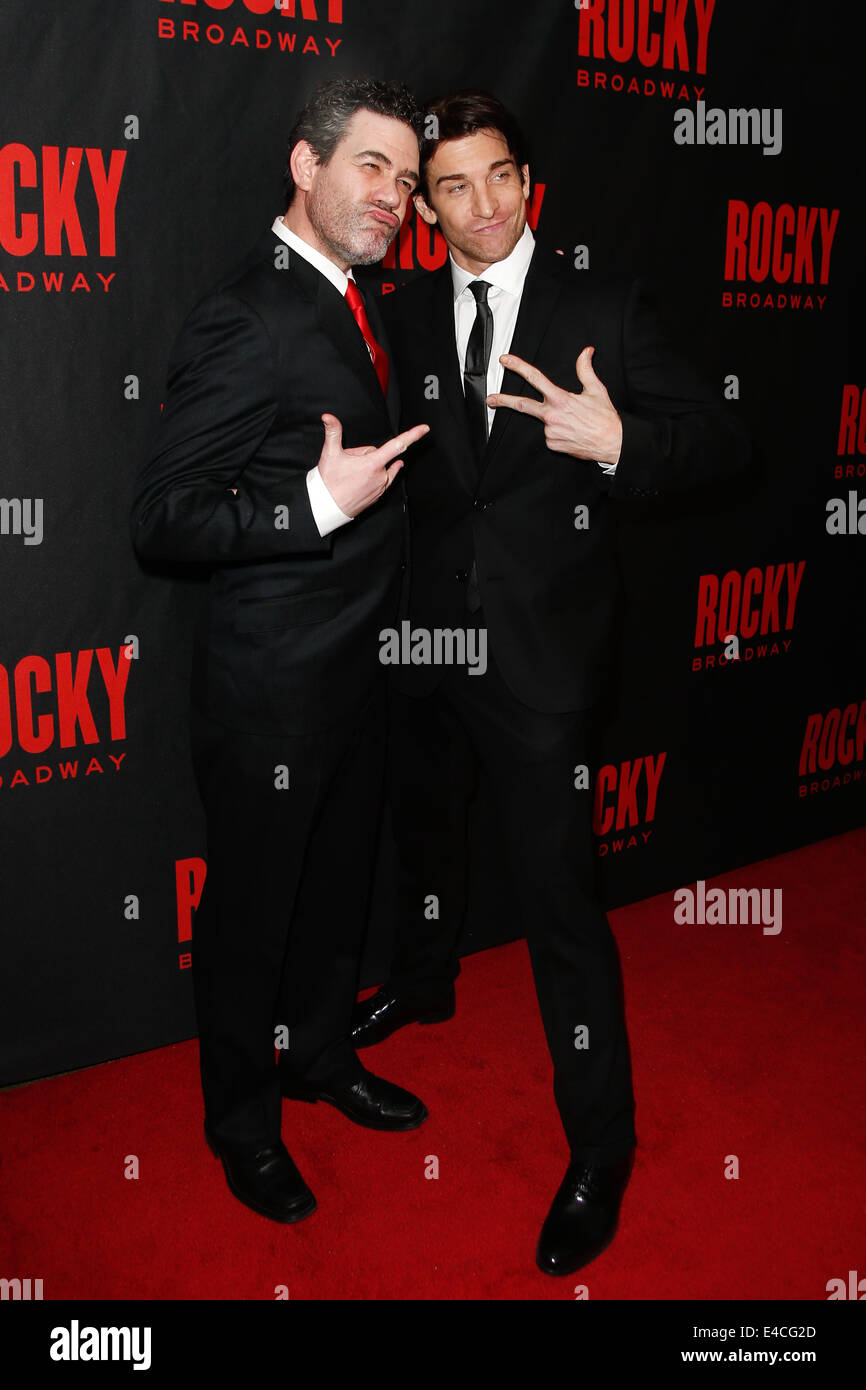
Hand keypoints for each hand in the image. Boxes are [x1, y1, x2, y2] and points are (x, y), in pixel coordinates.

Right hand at [316, 414, 428, 516]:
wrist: (328, 507)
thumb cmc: (329, 482)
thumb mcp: (330, 454)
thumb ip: (333, 432)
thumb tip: (328, 417)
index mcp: (372, 464)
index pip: (397, 445)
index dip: (412, 435)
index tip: (424, 429)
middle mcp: (381, 476)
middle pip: (379, 455)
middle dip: (365, 454)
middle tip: (349, 462)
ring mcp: (381, 487)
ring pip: (380, 468)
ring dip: (369, 466)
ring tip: (352, 473)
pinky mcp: (378, 495)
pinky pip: (382, 479)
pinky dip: (376, 475)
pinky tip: (369, 476)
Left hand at [486, 347, 621, 464]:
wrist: (612, 443)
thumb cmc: (605, 418)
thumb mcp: (596, 389)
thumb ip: (585, 369)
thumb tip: (586, 352)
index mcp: (560, 399)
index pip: (535, 378)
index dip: (519, 367)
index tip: (506, 361)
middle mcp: (552, 415)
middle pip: (523, 405)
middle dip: (504, 401)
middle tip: (491, 399)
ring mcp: (550, 431)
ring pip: (545, 421)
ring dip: (555, 420)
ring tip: (574, 423)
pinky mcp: (552, 444)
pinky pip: (550, 435)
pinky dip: (558, 432)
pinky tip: (572, 433)